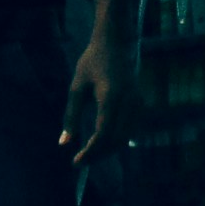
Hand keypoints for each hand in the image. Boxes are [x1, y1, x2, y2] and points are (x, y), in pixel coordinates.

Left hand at [62, 31, 129, 163]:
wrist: (115, 43)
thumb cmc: (92, 62)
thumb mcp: (76, 87)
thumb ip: (71, 116)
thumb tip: (64, 143)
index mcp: (110, 96)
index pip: (103, 132)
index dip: (91, 151)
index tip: (76, 162)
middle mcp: (128, 102)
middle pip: (116, 139)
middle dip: (99, 155)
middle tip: (80, 162)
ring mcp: (137, 103)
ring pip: (125, 137)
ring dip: (108, 150)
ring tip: (89, 155)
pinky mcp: (140, 104)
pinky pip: (130, 129)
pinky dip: (117, 140)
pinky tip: (103, 144)